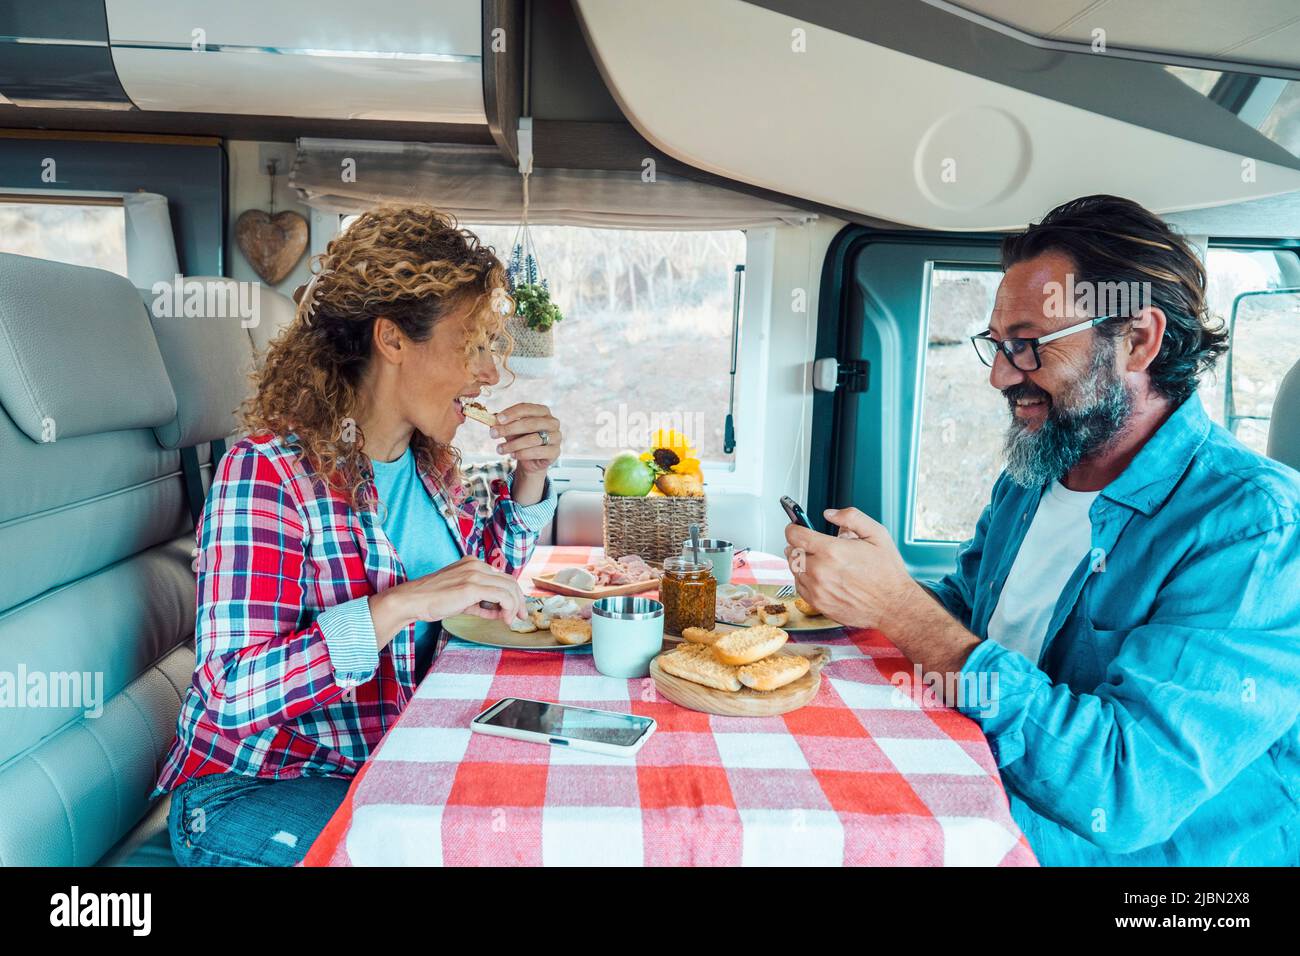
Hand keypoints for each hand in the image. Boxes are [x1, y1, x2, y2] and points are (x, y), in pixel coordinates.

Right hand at [369, 556, 525, 646]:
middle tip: (522, 616)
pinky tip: (504, 619)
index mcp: (473, 564)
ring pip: (509, 588)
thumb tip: (498, 612)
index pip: (502, 577)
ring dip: (515, 606)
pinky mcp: (473, 586)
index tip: (516, 610)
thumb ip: (480, 602)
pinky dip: (508, 608)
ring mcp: (475, 574)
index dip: (513, 594)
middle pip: (510, 581)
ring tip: (511, 620)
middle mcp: (476, 565)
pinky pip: (502, 596)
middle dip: (520, 600)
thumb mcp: (461, 598)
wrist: (412, 600)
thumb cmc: (432, 600)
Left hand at [490, 402, 560, 474]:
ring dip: (513, 445)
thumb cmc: (521, 439)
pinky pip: (538, 452)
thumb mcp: (511, 430)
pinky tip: (512, 455)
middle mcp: (552, 422)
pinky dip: (523, 454)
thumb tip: (491, 420)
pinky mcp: (555, 452)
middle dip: (509, 429)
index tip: (497, 419)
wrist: (531, 460)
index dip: (512, 413)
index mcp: (542, 411)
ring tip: (499, 449)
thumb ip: (503, 424)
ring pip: (533, 439)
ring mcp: (556, 437)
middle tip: (493, 435)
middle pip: (530, 423)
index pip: (527, 408)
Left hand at [783, 507, 916, 630]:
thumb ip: (851, 517)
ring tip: (816, 559)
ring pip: (794, 570)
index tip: (796, 527)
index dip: (794, 528)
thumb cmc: (887, 573)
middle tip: (808, 543)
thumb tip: (830, 514)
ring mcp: (818, 590)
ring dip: (800, 562)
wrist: (894, 606)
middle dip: (797, 544)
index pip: (795, 535)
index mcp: (832, 551)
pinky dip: (804, 579)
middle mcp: (820, 571)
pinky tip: (818, 575)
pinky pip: (800, 587)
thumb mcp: (876, 534)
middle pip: (791, 552)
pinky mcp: (819, 604)